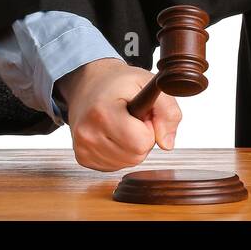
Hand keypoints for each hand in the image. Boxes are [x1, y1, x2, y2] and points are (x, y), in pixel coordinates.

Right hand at [55, 58, 182, 171]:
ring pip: (126, 163)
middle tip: (133, 119)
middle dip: (142, 139)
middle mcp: (87, 133)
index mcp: (102, 112)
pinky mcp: (82, 158)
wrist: (89, 84)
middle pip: (135, 156)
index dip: (149, 128)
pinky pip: (114, 166)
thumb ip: (168, 111)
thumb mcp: (149, 84)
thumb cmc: (119, 83)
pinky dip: (120, 153)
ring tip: (123, 125)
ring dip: (131, 147)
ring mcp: (82, 148)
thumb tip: (167, 144)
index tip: (141, 114)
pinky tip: (113, 134)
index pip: (141, 143)